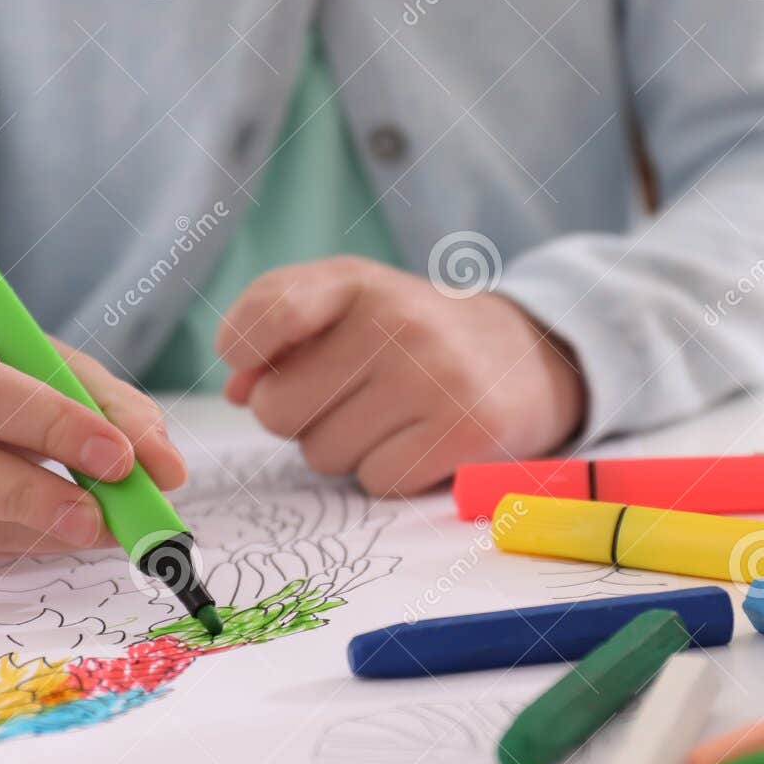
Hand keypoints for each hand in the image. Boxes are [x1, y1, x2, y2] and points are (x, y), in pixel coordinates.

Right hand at [0, 302, 184, 564]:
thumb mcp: (55, 364)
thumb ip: (114, 409)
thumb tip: (167, 470)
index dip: (50, 426)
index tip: (118, 457)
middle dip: (26, 498)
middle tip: (101, 518)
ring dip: (27, 530)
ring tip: (95, 524)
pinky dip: (11, 543)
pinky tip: (51, 529)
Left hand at [216, 257, 585, 494]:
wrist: (524, 356)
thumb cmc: (410, 337)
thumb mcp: (346, 307)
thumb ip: (277, 335)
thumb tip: (239, 393)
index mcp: (354, 280)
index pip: (271, 310)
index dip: (243, 349)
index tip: (251, 367)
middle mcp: (396, 319)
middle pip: (277, 410)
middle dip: (298, 419)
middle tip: (347, 399)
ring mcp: (435, 374)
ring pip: (322, 455)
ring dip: (344, 450)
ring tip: (390, 417)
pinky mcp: (467, 429)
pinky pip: (375, 482)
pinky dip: (387, 474)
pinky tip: (418, 442)